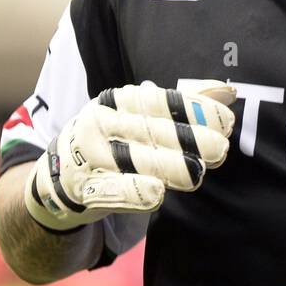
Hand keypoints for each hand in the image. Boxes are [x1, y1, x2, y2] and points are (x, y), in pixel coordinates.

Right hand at [25, 79, 235, 231]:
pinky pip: (109, 190)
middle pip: (150, 131)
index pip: (158, 101)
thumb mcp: (138, 116)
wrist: (56, 177)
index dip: (192, 109)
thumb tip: (229, 91)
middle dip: (189, 139)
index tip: (225, 120)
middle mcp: (100, 124)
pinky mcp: (82, 189)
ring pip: (133, 160)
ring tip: (197, 173)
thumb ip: (183, 105)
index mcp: (115, 101)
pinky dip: (132, 192)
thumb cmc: (111, 141)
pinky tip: (156, 194)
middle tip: (221, 149)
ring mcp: (89, 156)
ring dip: (167, 167)